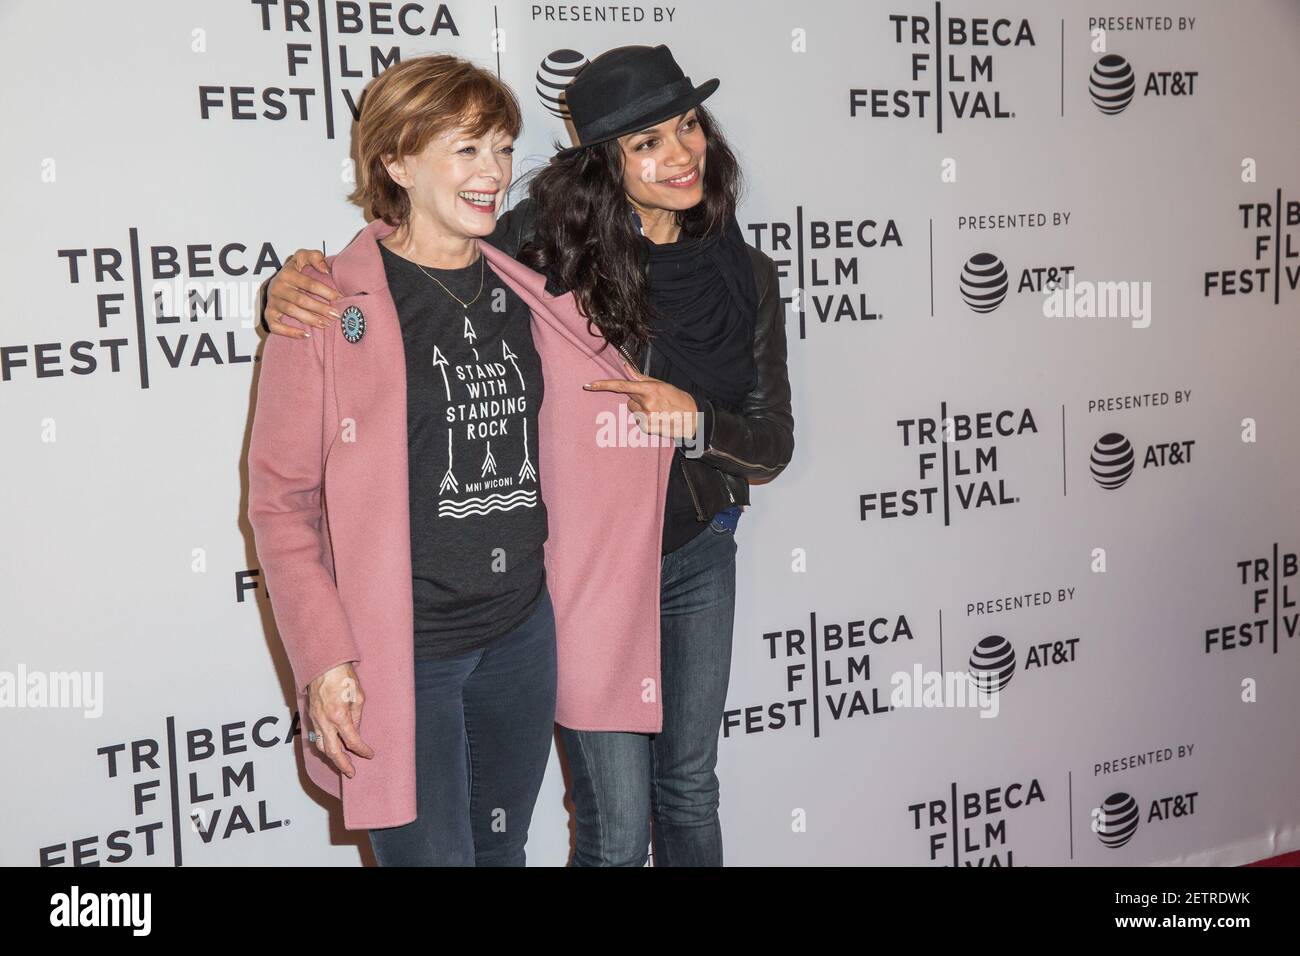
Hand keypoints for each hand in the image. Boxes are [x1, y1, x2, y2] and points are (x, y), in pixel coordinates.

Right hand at [266, 248, 342, 337]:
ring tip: (326, 324)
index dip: (325, 291)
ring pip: (291, 311)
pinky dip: (290, 332)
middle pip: (301, 299)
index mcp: (287, 273)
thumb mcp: (303, 258)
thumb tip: (325, 269)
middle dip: (320, 308)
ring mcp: (272, 301)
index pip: (309, 283)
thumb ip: (315, 256)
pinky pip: (276, 326)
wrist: (276, 283)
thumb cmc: (295, 272)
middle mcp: (278, 287)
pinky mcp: (269, 314)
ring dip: (310, 319)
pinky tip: (305, 335)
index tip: (339, 298)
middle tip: (335, 315)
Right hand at [306, 662, 373, 777]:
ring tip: (342, 764)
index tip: (369, 754)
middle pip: (333, 751)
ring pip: (321, 746)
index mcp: (339, 715)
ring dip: (332, 758)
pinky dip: (324, 746)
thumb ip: (357, 717)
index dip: (362, 750)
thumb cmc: (343, 676)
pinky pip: (316, 737)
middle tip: (351, 773)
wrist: (323, 665)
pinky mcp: (311, 716)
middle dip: (343, 765)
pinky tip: (331, 749)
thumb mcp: (358, 696)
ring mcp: (315, 720)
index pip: (352, 741)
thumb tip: (355, 732)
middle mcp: (325, 721)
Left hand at [584, 361, 700, 438]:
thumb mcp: (661, 384)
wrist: (692, 418)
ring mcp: (646, 417)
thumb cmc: (677, 398)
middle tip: (654, 400)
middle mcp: (646, 403)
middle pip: (628, 398)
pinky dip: (645, 418)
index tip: (588, 385)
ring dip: (641, 409)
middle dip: (636, 398)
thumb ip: (641, 377)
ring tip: (658, 410)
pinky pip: (638, 420)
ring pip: (632, 409)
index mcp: (650, 389)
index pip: (621, 385)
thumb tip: (625, 366)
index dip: (603, 385)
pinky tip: (658, 418)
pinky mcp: (646, 427)